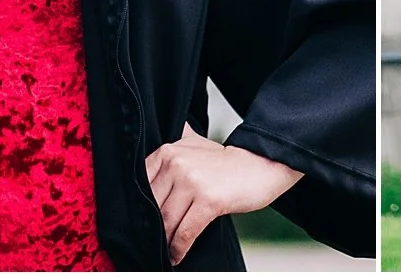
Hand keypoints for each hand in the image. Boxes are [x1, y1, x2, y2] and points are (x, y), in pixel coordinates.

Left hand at [146, 124, 303, 265]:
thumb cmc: (224, 162)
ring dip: (164, 242)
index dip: (140, 209)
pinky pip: (185, 232)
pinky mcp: (209, 200)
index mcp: (168, 151)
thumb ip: (170, 151)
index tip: (142, 224)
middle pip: (153, 206)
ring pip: (167, 221)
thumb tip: (141, 171)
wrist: (260, 164)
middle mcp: (177, 163)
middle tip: (150, 242)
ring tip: (165, 251)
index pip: (141, 185)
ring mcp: (193, 181)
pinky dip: (179, 248)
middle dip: (152, 228)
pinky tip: (177, 255)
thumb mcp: (193, 145)